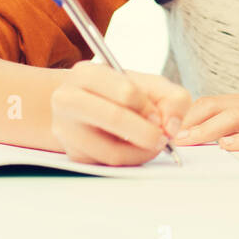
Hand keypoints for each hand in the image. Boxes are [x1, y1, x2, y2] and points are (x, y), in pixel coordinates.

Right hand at [50, 64, 191, 165]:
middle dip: (147, 132)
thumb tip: (172, 127)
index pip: (126, 91)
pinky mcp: (73, 154)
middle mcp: (69, 99)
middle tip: (163, 139)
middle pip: (115, 118)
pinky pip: (109, 165)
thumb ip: (172, 98)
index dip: (149, 108)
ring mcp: (66, 129)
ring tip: (153, 144)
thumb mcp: (148, 84)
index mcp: (88, 73)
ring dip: (142, 152)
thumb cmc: (121, 93)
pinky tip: (135, 149)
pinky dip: (130, 160)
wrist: (84, 107)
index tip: (160, 117)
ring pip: (111, 151)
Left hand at [171, 81, 238, 150]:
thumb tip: (232, 137)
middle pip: (217, 105)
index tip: (165, 127)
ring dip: (207, 130)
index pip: (215, 102)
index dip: (188, 113)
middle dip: (188, 121)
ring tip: (186, 142)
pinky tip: (229, 147)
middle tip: (163, 136)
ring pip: (236, 117)